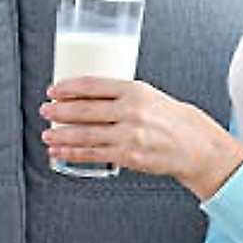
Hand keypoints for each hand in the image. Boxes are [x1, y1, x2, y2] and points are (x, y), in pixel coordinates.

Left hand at [40, 77, 242, 199]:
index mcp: (135, 90)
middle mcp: (131, 111)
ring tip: (47, 134)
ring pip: (85, 134)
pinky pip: (93, 155)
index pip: (93, 85)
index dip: (68, 87)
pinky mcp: (128, 156)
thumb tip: (85, 96)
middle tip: (45, 110)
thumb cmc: (172, 119)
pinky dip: (72, 154)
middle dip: (59, 111)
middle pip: (84, 110)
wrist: (196, 145)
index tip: (54, 90)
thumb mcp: (148, 96)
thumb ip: (120, 95)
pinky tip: (60, 152)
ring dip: (61, 135)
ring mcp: (129, 135)